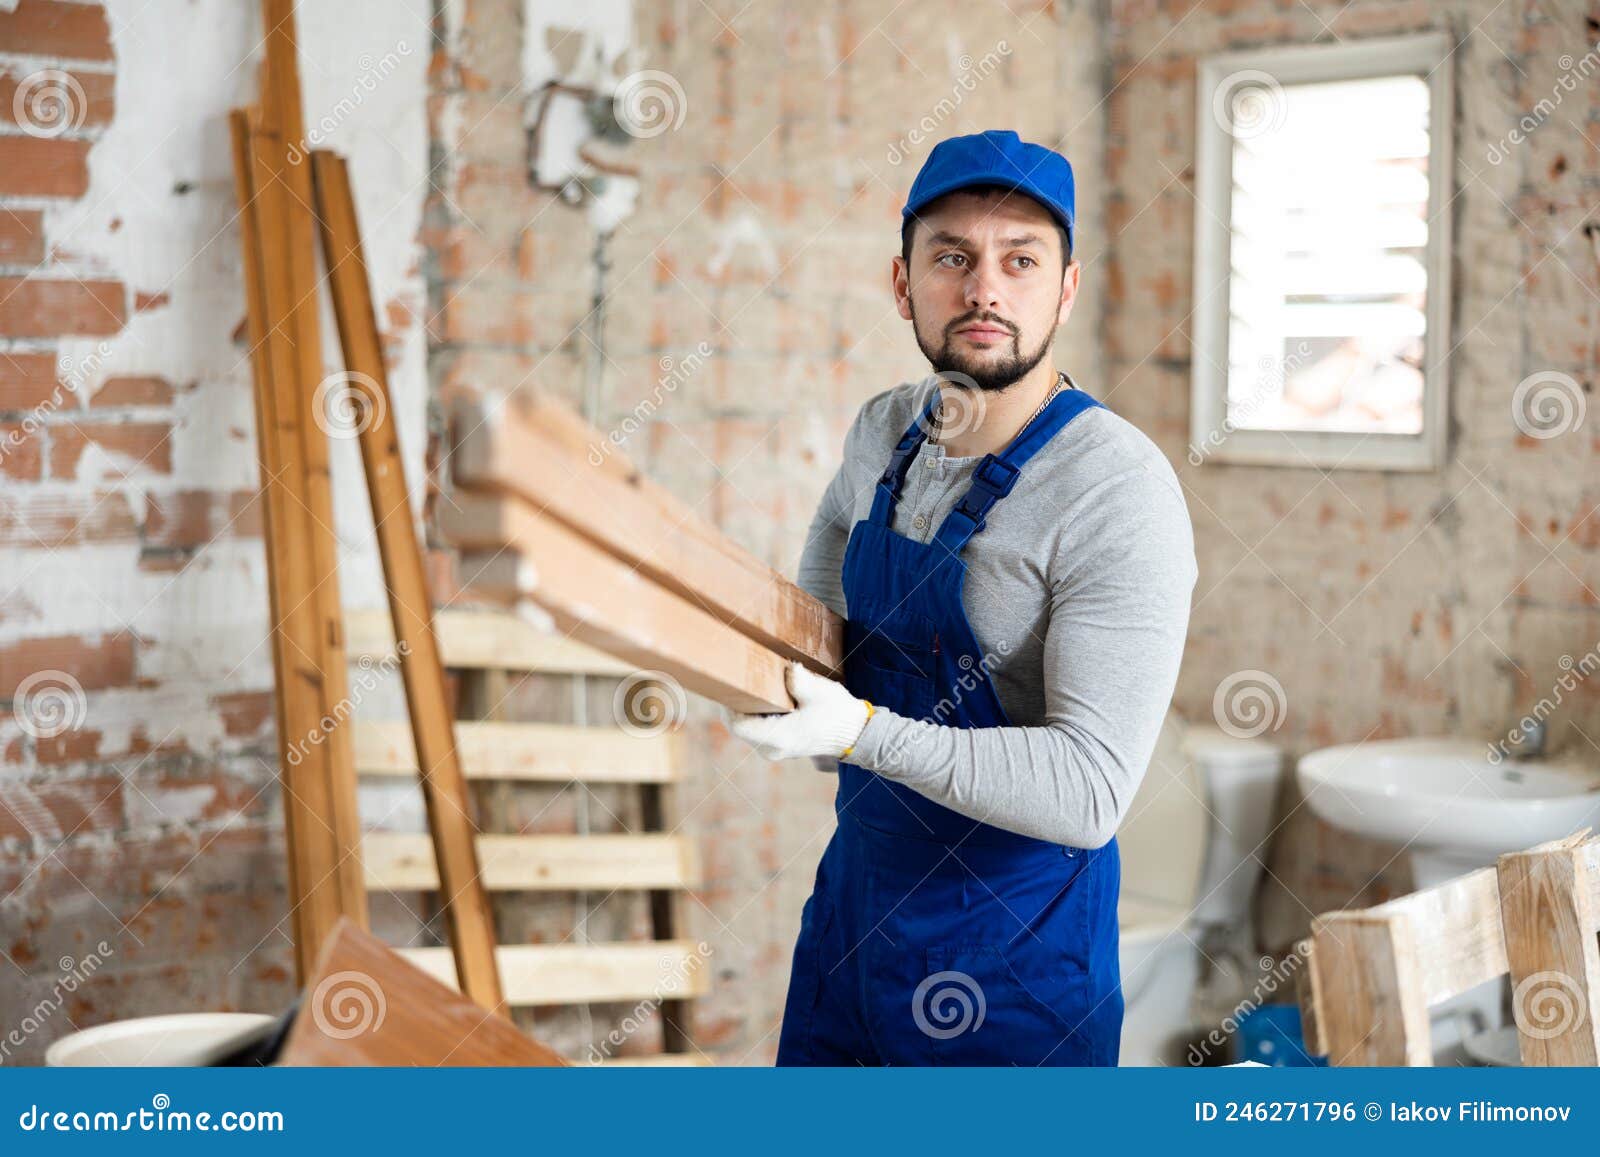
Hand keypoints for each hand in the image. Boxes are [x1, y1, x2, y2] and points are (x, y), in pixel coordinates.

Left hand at [728, 662, 871, 761]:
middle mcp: (772, 749)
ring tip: (749, 683)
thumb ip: (797, 679)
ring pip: (747, 727)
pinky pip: (757, 728)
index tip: (729, 682)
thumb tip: (784, 668)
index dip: (728, 703)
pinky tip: (762, 694)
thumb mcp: (819, 691)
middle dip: (734, 702)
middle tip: (736, 678)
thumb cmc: (838, 713)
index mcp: (778, 738)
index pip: (737, 724)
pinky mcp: (779, 744)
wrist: (856, 733)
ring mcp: (775, 749)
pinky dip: (755, 712)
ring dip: (745, 706)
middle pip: (738, 726)